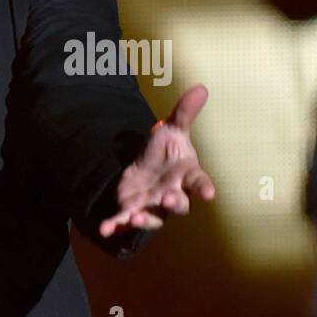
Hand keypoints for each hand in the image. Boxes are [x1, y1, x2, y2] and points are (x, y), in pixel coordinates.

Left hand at [98, 84, 216, 236]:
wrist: (144, 166)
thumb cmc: (165, 150)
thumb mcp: (173, 128)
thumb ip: (185, 112)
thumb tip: (201, 87)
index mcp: (185, 174)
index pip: (198, 181)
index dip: (204, 187)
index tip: (210, 193)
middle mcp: (172, 193)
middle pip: (179, 204)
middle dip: (174, 203)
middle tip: (168, 199)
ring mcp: (153, 205)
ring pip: (154, 218)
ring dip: (146, 220)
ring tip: (136, 217)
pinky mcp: (133, 211)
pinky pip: (125, 222)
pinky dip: (116, 226)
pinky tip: (105, 229)